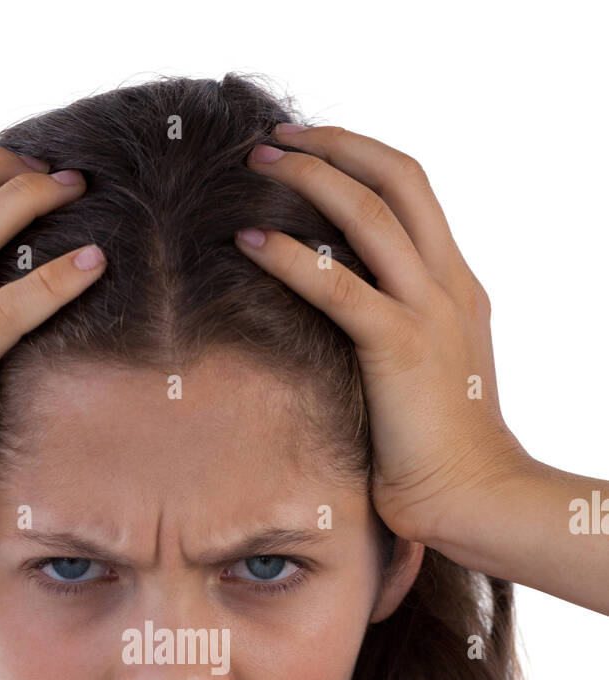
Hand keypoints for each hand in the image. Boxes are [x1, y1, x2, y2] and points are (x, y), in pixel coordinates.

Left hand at [234, 125, 528, 542]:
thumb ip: (398, 339)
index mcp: (456, 288)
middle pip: (400, 177)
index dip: (362, 160)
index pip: (414, 194)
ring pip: (370, 213)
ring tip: (256, 164)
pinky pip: (338, 285)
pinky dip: (289, 255)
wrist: (474, 497)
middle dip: (335, 144)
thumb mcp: (424, 379)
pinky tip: (248, 240)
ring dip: (310, 177)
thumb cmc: (440, 456)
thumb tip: (346, 334)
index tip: (312, 150)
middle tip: (276, 138)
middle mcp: (449, 285)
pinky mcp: (400, 348)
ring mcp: (429, 312)